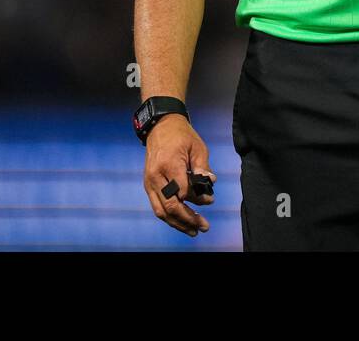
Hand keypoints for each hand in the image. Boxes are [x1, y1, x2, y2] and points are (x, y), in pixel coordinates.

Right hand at [143, 113, 214, 236]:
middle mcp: (155, 176)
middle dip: (188, 219)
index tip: (211, 200)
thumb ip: (202, 168)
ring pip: (161, 211)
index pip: (183, 191)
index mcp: (169, 164)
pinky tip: (182, 222)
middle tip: (204, 226)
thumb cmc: (181, 136)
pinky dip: (169, 217)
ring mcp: (149, 182)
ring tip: (194, 230)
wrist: (160, 127)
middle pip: (170, 206)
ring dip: (178, 223)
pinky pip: (157, 207)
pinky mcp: (148, 186)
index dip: (198, 199)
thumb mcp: (197, 147)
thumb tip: (210, 183)